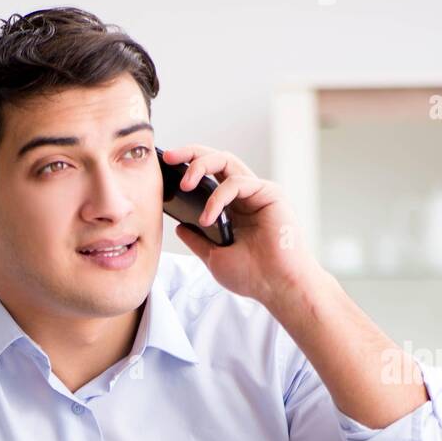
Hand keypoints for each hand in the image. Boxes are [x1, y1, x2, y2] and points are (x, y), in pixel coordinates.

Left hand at [160, 144, 320, 306]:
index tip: (165, 166)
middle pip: (216, 160)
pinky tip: (208, 218)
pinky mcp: (269, 193)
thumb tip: (178, 226)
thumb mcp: (213, 257)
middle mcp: (244, 195)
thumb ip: (197, 240)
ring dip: (200, 167)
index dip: (187, 167)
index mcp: (231, 208)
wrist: (276, 286)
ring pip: (226, 161)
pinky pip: (237, 182)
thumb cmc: (251, 275)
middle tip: (169, 157)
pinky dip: (217, 197)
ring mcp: (256, 192)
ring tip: (184, 186)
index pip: (208, 177)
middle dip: (190, 153)